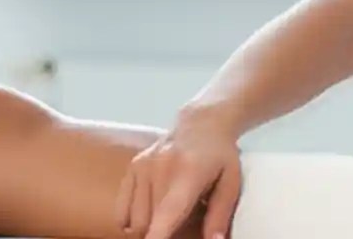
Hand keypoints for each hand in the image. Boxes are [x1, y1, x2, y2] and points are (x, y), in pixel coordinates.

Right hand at [117, 107, 242, 238]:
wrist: (202, 123)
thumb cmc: (220, 156)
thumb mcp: (230, 183)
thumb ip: (219, 215)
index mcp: (188, 173)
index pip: (167, 212)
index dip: (158, 235)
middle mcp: (160, 168)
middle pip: (148, 223)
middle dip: (162, 234)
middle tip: (180, 226)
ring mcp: (143, 166)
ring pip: (133, 220)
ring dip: (147, 229)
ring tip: (168, 219)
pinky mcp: (133, 167)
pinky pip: (121, 210)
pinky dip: (131, 221)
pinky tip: (150, 215)